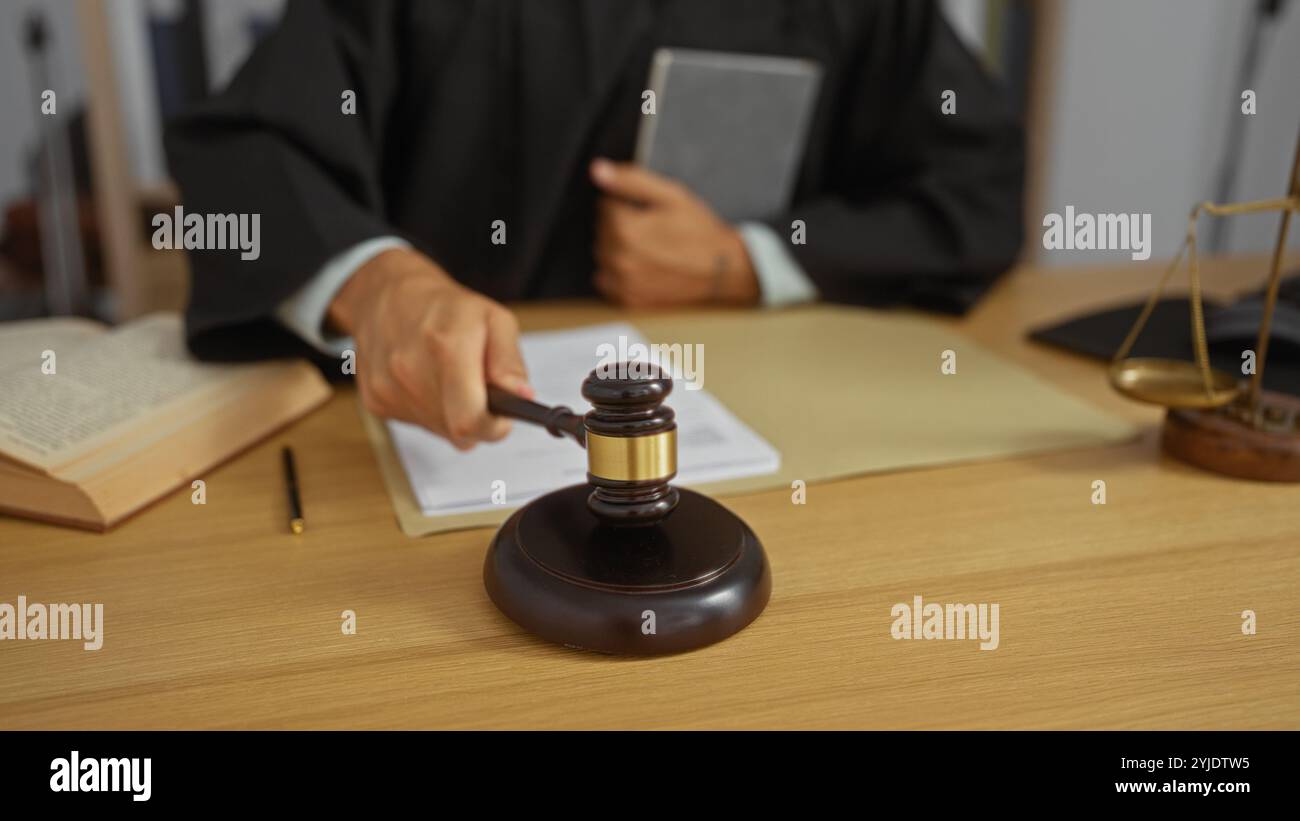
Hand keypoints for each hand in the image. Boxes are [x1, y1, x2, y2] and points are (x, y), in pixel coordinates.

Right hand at [328, 248, 531, 449]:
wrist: (386, 294)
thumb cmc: (446, 307)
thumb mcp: (494, 319)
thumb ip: (510, 361)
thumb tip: (521, 395)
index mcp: (446, 346)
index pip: (470, 420)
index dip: (494, 427)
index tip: (502, 417)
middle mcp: (410, 369)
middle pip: (457, 430)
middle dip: (476, 417)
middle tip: (479, 390)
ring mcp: (387, 386)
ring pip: (438, 429)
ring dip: (452, 413)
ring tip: (449, 377)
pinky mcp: (374, 398)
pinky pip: (417, 423)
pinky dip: (429, 409)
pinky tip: (426, 379)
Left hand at [590, 158, 759, 307]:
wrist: (721, 268)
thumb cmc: (698, 230)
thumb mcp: (670, 195)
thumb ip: (630, 181)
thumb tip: (597, 170)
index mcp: (625, 229)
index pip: (605, 205)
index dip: (626, 202)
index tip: (647, 210)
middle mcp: (619, 259)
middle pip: (601, 231)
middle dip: (620, 224)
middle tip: (651, 227)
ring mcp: (623, 282)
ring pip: (602, 254)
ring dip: (617, 247)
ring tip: (648, 246)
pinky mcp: (629, 299)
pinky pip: (606, 280)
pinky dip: (617, 272)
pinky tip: (641, 265)